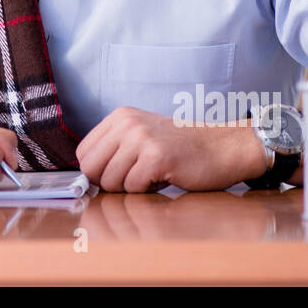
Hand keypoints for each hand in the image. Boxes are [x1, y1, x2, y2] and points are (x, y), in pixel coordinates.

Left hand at [76, 106, 266, 191]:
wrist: (224, 147)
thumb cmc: (182, 149)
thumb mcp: (142, 136)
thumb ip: (115, 149)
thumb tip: (86, 177)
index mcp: (120, 116)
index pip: (84, 152)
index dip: (96, 171)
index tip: (116, 176)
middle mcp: (127, 123)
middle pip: (91, 168)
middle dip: (108, 183)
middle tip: (133, 180)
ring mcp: (141, 138)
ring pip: (110, 181)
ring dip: (130, 188)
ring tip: (152, 176)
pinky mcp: (156, 157)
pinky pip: (133, 187)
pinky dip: (147, 191)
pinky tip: (164, 178)